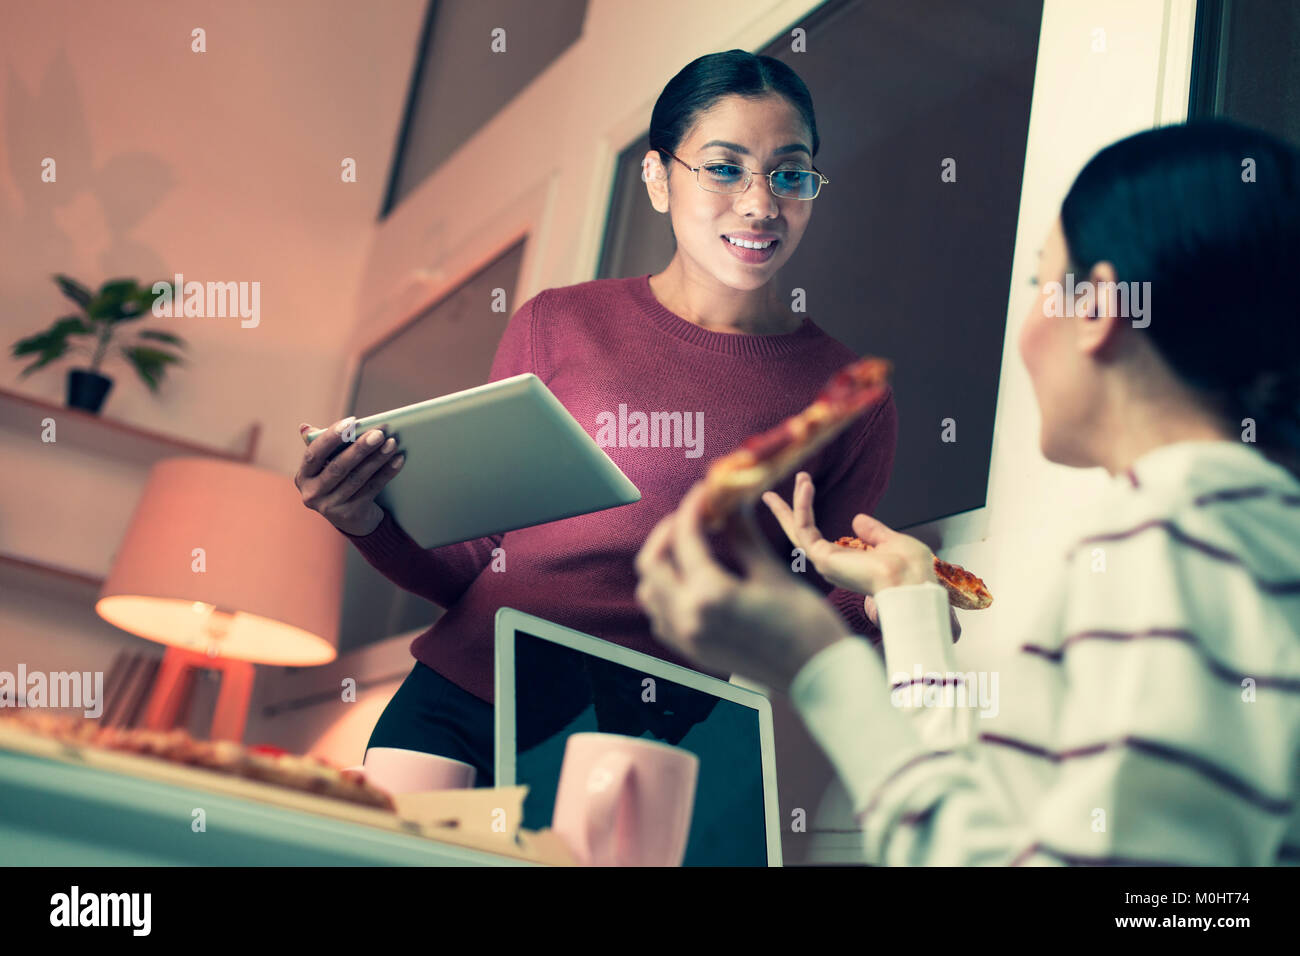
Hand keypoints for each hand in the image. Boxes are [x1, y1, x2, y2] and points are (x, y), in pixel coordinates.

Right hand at [294, 417, 403, 535]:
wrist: (353, 519)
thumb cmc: (340, 481)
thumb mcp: (327, 466)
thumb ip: (322, 446)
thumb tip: (305, 428)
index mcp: (303, 477)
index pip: (313, 454)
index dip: (331, 437)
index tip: (351, 422)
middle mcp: (312, 494)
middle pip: (338, 467)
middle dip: (360, 448)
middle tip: (378, 433)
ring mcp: (331, 507)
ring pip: (357, 478)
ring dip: (377, 459)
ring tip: (392, 443)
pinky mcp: (350, 514)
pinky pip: (372, 489)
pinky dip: (386, 473)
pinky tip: (397, 459)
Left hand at [634, 481, 852, 691]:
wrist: (818, 674)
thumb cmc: (805, 623)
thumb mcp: (771, 570)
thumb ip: (741, 533)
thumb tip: (729, 502)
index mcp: (710, 595)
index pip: (685, 537)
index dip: (694, 506)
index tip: (707, 491)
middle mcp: (689, 618)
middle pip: (651, 563)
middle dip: (668, 532)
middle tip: (694, 517)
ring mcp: (687, 639)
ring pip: (649, 590)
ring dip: (663, 563)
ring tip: (691, 546)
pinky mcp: (692, 652)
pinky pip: (660, 615)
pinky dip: (665, 591)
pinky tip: (692, 579)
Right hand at [761, 471, 937, 595]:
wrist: (911, 584)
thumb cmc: (909, 570)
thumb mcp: (892, 542)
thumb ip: (873, 532)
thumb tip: (857, 519)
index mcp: (846, 563)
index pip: (815, 538)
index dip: (806, 516)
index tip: (804, 498)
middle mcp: (830, 565)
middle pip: (798, 535)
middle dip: (785, 513)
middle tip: (769, 495)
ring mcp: (824, 563)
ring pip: (798, 530)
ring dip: (796, 502)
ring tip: (802, 477)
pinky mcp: (822, 558)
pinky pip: (805, 527)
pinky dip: (802, 506)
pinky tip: (805, 487)